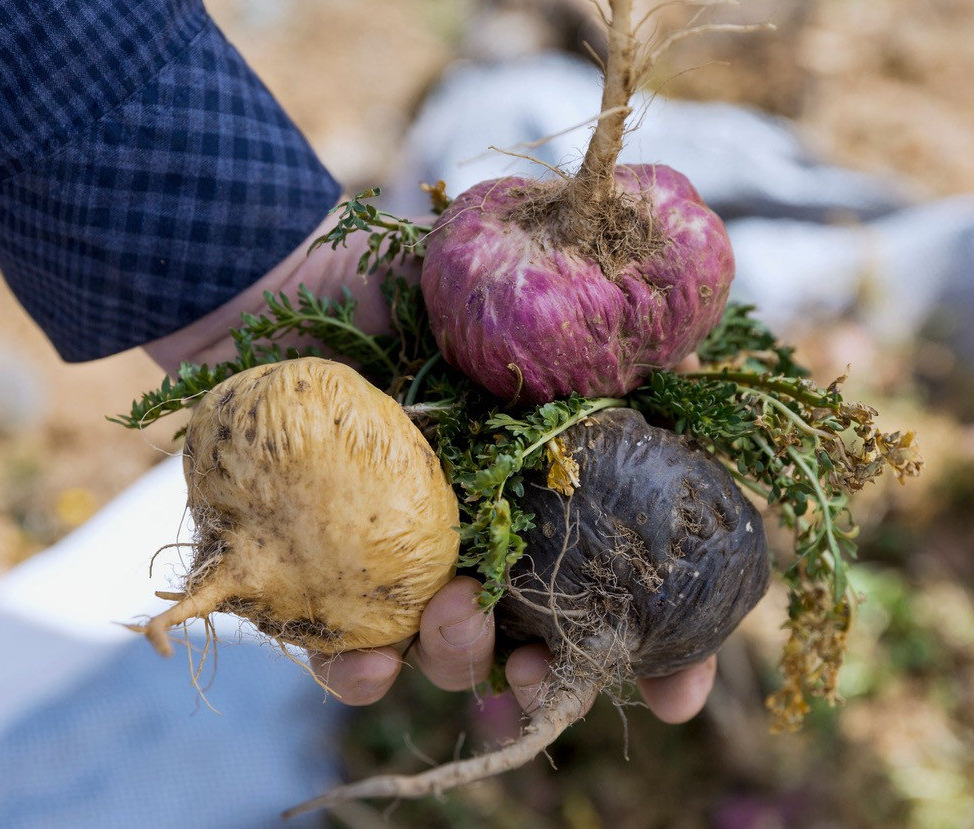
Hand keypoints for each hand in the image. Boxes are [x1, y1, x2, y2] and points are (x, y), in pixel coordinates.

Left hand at [144, 210, 715, 721]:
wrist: (279, 281)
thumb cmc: (407, 287)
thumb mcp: (524, 289)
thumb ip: (608, 332)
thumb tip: (695, 359)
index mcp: (547, 488)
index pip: (622, 580)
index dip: (663, 647)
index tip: (678, 693)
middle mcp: (487, 534)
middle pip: (539, 637)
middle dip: (554, 679)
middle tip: (548, 673)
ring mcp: (406, 563)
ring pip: (447, 654)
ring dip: (462, 661)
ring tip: (452, 615)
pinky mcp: (321, 579)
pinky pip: (340, 652)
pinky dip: (357, 673)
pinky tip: (366, 660)